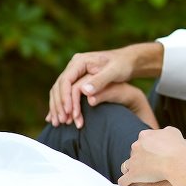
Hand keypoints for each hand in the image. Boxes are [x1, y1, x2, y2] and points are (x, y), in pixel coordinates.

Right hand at [45, 42, 162, 128]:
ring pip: (58, 91)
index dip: (65, 97)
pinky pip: (64, 94)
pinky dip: (61, 106)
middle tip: (63, 122)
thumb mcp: (114, 72)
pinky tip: (60, 118)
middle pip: (59, 87)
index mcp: (80, 62)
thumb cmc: (122, 66)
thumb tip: (84, 91)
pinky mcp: (76, 80)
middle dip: (60, 105)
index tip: (69, 112)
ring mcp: (74, 73)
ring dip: (58, 108)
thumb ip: (100, 81)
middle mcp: (74, 66)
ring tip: (60, 123)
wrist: (127, 61)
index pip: (66, 80)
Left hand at [118, 127, 185, 185]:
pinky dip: (125, 183)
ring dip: (131, 170)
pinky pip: (124, 180)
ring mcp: (133, 161)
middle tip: (149, 165)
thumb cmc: (177, 147)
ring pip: (126, 166)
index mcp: (145, 135)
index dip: (147, 148)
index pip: (142, 141)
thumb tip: (164, 134)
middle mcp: (136, 146)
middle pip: (134, 153)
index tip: (153, 154)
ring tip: (137, 176)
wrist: (176, 161)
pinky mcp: (133, 174)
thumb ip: (165, 132)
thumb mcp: (173, 132)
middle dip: (140, 158)